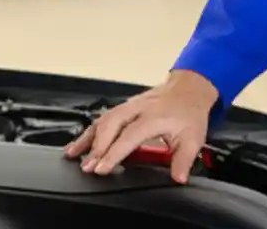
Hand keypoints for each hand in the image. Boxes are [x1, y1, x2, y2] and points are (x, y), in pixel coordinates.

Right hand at [64, 69, 218, 182]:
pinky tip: (79, 143)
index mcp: (153, 117)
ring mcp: (129, 106)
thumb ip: (183, 160)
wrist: (189, 88)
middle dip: (95, 147)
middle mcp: (138, 109)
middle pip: (110, 126)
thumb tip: (177, 178)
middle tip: (86, 167)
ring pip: (103, 120)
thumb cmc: (189, 112)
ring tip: (73, 155)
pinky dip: (89, 132)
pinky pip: (103, 118)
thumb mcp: (194, 138)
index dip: (113, 153)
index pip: (128, 137)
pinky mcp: (124, 107)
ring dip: (87, 138)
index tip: (101, 168)